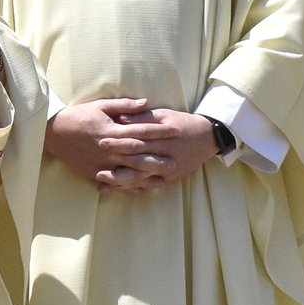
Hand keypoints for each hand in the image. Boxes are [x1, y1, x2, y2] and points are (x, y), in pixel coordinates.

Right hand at [49, 96, 214, 191]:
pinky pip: (115, 182)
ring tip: (164, 177)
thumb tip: (146, 103)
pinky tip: (141, 188)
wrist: (52, 132)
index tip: (176, 130)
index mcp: (111, 131)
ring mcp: (101, 163)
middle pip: (138, 154)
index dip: (159, 130)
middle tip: (178, 159)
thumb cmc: (78, 116)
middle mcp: (108, 149)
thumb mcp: (100, 106)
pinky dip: (129, 186)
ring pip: (128, 171)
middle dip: (159, 156)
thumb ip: (124, 106)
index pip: (141, 131)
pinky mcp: (94, 173)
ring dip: (147, 175)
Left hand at [92, 105, 219, 193]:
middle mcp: (167, 156)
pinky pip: (148, 186)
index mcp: (165, 137)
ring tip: (101, 181)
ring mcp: (169, 171)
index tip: (101, 140)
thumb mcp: (164, 115)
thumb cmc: (181, 123)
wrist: (207, 138)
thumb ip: (142, 117)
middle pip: (138, 160)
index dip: (119, 141)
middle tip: (96, 162)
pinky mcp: (169, 181)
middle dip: (116, 162)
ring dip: (120, 180)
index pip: (139, 139)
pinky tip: (116, 190)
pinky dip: (132, 189)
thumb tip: (120, 118)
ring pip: (141, 178)